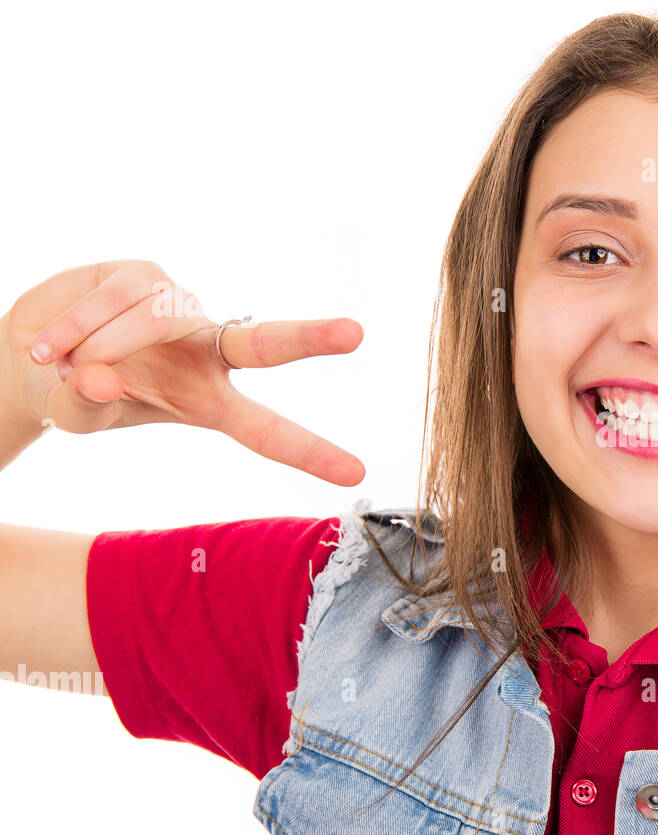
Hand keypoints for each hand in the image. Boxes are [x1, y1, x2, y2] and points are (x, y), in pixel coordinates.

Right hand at [1, 260, 365, 484]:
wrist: (30, 351)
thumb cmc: (76, 394)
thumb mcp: (81, 416)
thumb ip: (89, 404)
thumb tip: (100, 376)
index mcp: (207, 403)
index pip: (265, 430)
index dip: (309, 452)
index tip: (358, 472)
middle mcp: (206, 353)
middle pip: (262, 344)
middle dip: (307, 339)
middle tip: (355, 333)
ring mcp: (180, 309)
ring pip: (150, 320)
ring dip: (97, 344)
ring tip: (56, 362)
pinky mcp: (146, 274)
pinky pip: (114, 296)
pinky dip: (74, 325)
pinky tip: (49, 344)